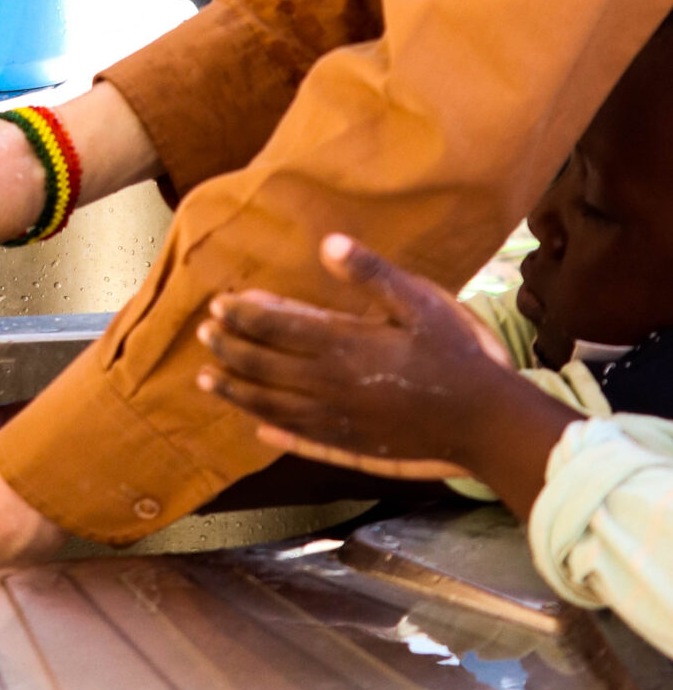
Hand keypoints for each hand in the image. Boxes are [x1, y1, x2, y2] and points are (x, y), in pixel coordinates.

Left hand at [195, 232, 515, 479]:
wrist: (486, 423)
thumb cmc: (455, 355)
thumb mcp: (419, 301)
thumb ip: (371, 273)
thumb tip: (327, 243)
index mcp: (343, 345)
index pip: (277, 327)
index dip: (243, 315)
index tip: (218, 305)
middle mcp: (331, 385)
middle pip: (265, 366)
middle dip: (230, 348)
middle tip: (203, 334)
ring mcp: (339, 420)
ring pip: (273, 405)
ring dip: (237, 391)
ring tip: (207, 380)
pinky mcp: (352, 446)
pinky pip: (301, 438)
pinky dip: (273, 431)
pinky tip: (256, 429)